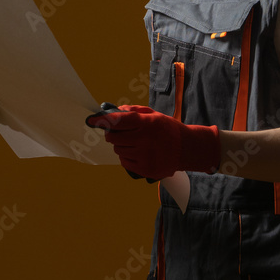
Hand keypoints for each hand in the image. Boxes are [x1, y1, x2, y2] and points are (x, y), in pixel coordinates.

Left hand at [86, 104, 219, 179]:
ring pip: (118, 150)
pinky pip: (124, 162)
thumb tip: (114, 111)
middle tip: (120, 132)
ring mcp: (144, 156)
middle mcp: (145, 140)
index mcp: (147, 123)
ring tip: (135, 143)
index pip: (119, 120)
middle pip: (114, 137)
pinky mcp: (145, 169)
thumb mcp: (154, 115)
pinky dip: (127, 156)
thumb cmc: (168, 129)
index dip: (103, 120)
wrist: (187, 149)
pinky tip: (139, 152)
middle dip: (113, 133)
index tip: (91, 120)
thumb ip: (134, 112)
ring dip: (122, 145)